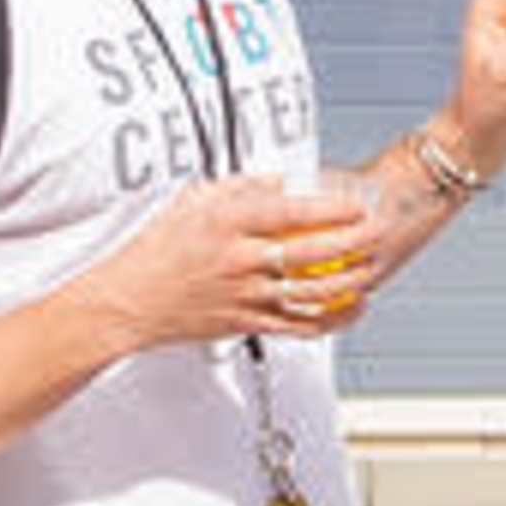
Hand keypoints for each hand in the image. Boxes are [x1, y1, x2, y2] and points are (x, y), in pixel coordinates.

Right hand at [104, 169, 347, 353]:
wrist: (127, 301)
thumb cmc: (154, 252)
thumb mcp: (192, 202)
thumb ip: (239, 188)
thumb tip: (278, 181)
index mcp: (227, 222)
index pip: (292, 212)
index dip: (333, 209)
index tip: (358, 205)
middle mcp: (240, 259)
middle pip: (312, 251)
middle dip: (354, 242)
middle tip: (378, 233)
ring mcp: (244, 294)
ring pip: (311, 291)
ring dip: (349, 281)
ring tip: (371, 269)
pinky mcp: (245, 323)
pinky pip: (298, 324)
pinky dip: (330, 319)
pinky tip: (349, 310)